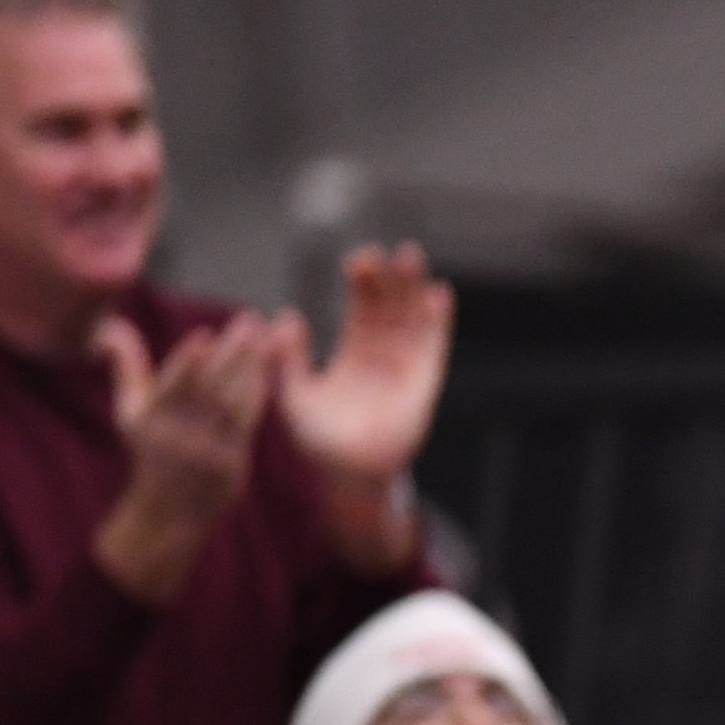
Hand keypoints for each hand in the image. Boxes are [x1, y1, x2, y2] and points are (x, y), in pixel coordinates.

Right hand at [91, 310, 278, 601]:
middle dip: (231, 352)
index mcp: (150, 419)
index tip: (204, 335)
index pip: (172, 386)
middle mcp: (179, 433)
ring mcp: (207, 448)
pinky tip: (269, 366)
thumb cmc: (150, 450)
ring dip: (252, 365)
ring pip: (233, 400)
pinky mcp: (232, 459)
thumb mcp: (130, 412)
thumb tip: (111, 327)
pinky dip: (258, 391)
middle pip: (209, 387)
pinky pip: (248, 420)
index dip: (187, 363)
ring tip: (267, 334)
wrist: (171, 508)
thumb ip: (127, 367)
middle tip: (250, 319)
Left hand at [276, 242, 453, 489]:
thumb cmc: (319, 441)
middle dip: (390, 279)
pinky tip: (439, 295)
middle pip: (391, 309)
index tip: (359, 260)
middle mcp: (385, 358)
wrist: (348, 473)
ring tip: (412, 256)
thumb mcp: (292, 394)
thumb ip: (288, 358)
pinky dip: (438, 322)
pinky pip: (433, 347)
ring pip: (413, 320)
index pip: (363, 310)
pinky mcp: (423, 384)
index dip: (363, 284)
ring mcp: (407, 369)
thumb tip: (284, 316)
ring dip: (415, 290)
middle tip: (385, 251)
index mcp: (355, 355)